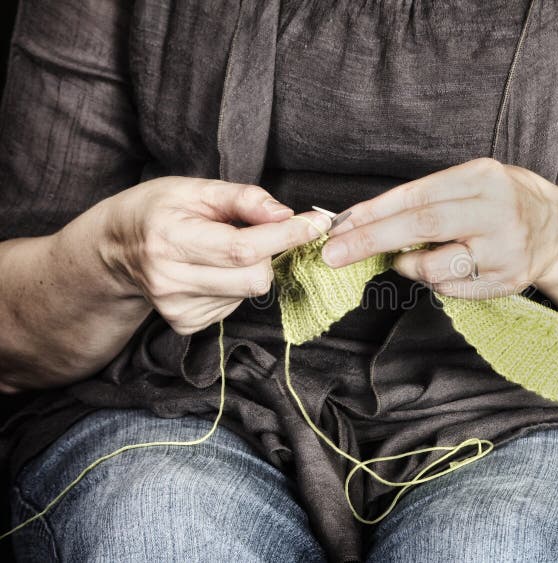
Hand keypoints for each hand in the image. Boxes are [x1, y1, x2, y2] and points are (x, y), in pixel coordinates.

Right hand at [101, 176, 329, 333]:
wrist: (116, 248)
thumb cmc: (157, 210)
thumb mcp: (195, 189)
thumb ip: (243, 198)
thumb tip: (286, 214)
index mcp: (170, 240)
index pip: (243, 248)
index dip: (287, 236)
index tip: (317, 223)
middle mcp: (170, 280)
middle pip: (254, 278)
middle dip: (270, 252)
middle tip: (259, 231)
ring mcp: (177, 308)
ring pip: (249, 293)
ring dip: (250, 268)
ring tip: (222, 248)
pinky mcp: (185, 324)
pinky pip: (235, 304)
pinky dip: (235, 284)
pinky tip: (213, 269)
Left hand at [321, 158, 557, 297]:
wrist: (555, 229)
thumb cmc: (498, 201)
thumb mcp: (469, 182)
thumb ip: (424, 199)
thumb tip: (361, 222)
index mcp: (482, 178)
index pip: (417, 196)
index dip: (373, 213)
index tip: (337, 226)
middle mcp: (497, 212)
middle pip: (423, 226)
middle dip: (370, 241)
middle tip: (333, 254)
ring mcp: (504, 250)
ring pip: (435, 267)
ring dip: (407, 266)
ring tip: (408, 258)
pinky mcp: (506, 281)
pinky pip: (451, 289)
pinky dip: (432, 281)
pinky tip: (442, 268)